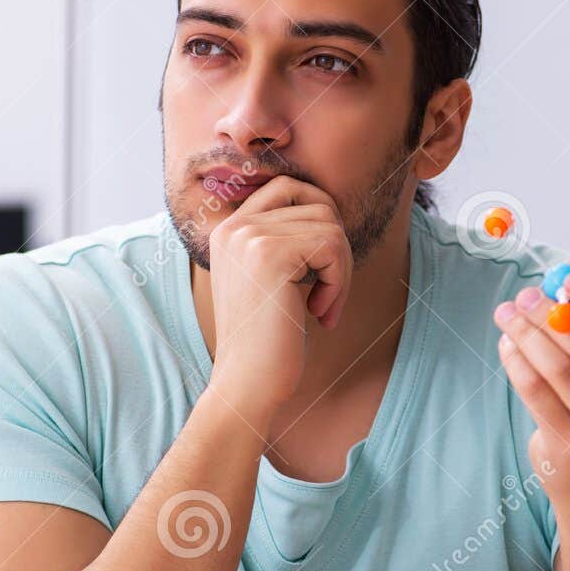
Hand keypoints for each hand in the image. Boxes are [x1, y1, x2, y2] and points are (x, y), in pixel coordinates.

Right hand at [205, 176, 352, 431]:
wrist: (246, 384)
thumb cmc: (267, 340)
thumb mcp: (269, 280)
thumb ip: (285, 241)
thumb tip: (331, 210)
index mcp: (229, 229)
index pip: (288, 187)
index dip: (320, 217)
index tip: (321, 267)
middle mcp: (234, 226)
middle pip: (317, 204)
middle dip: (335, 248)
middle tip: (328, 291)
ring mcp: (250, 237)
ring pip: (330, 225)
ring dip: (340, 270)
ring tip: (321, 307)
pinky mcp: (270, 254)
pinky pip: (333, 247)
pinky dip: (339, 283)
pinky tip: (320, 314)